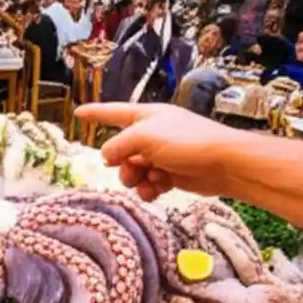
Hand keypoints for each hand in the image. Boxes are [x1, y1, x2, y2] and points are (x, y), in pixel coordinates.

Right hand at [76, 103, 258, 200]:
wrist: (223, 163)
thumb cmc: (186, 141)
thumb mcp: (145, 137)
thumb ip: (118, 145)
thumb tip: (106, 157)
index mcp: (146, 117)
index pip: (113, 113)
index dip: (94, 113)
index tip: (78, 113)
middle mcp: (152, 134)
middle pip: (121, 151)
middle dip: (122, 165)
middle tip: (132, 171)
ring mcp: (161, 155)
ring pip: (133, 170)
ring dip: (137, 180)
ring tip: (150, 182)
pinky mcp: (171, 174)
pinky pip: (149, 183)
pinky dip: (150, 188)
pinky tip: (158, 190)